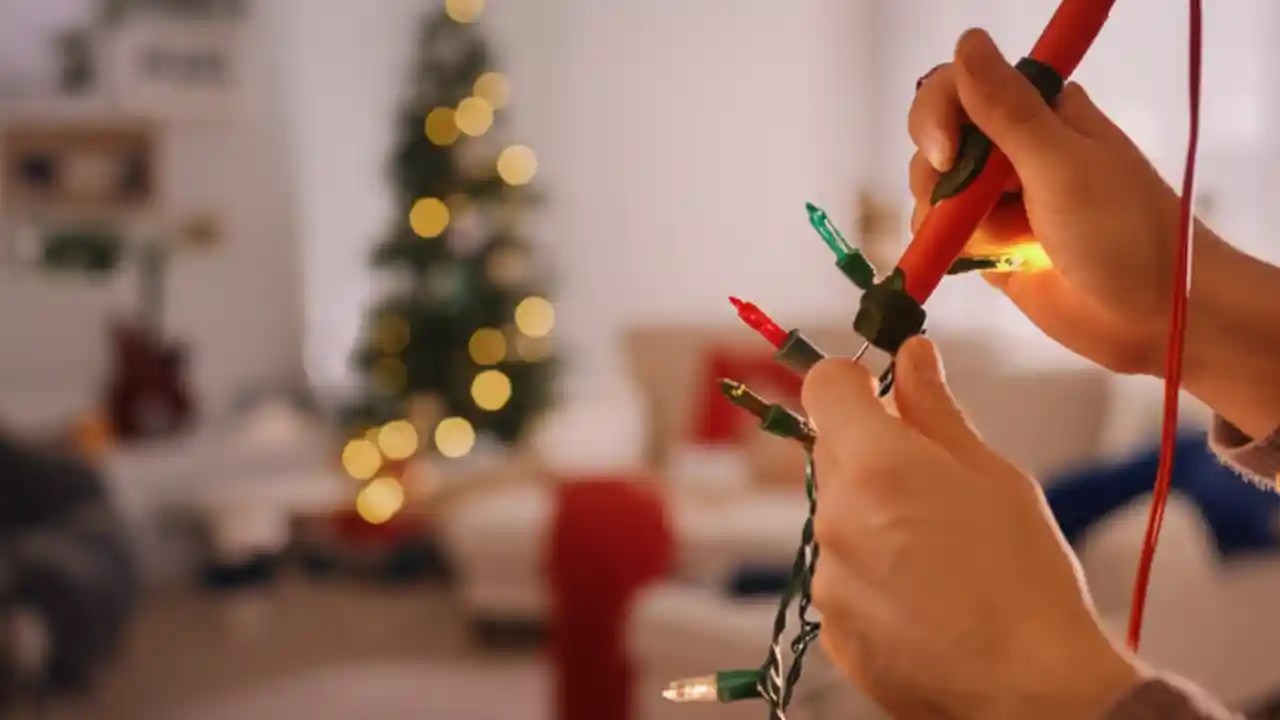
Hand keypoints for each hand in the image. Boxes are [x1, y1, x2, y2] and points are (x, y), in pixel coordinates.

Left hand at [803, 338, 1140, 718]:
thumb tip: (911, 355)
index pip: (824, 386)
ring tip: (940, 553)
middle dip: (872, 454)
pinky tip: (927, 596)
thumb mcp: (993, 475)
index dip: (853, 381)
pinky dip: (872, 574)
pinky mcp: (832, 628)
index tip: (882, 392)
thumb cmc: (1027, 579)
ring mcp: (828, 578)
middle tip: (934, 483)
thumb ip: (937, 408)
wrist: (1032, 692)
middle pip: (831, 453)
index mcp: (875, 466)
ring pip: (838, 518)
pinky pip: (842, 576)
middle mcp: (835, 518)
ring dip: (873, 518)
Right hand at [910, 28, 1223, 375]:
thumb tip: (967, 40)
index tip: (945, 157)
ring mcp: (1002, 201)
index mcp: (1040, 113)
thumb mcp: (1062, 164)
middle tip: (970, 208)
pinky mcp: (992, 246)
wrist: (1152, 316)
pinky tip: (984, 261)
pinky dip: (950, 249)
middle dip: (939, 176)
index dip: (938, 116)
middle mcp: (1015, 150)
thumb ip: (1007, 110)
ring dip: (949, 219)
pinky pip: (945, 236)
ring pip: (935, 193)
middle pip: (937, 141)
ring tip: (996, 244)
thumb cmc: (1122, 233)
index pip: (960, 89)